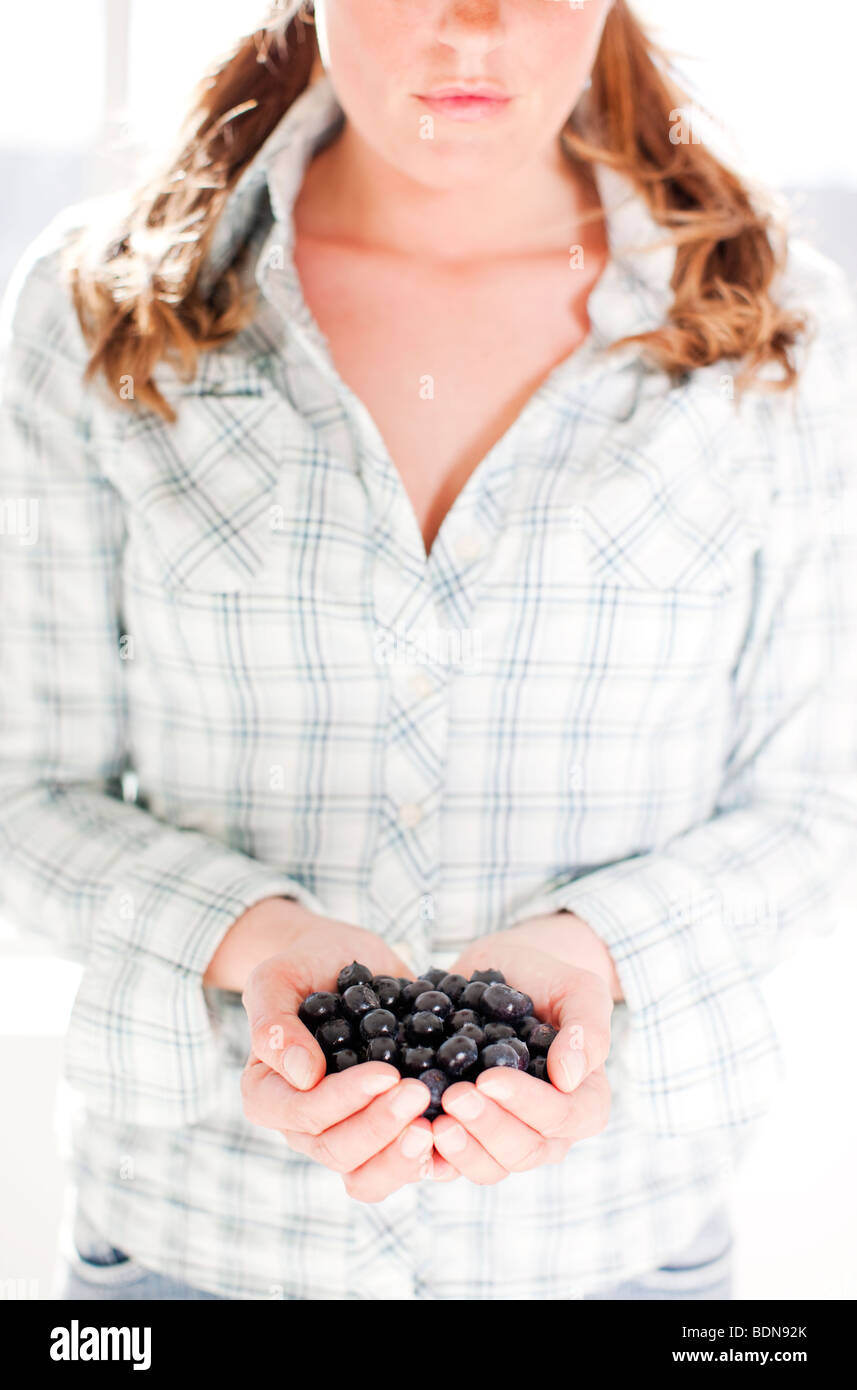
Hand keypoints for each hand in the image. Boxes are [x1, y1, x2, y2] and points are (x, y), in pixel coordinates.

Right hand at [238, 909, 453, 1200]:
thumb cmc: (305, 966)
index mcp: (268, 1095)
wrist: (346, 962)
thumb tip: (302, 1075)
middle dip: (380, 1127)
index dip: (343, 1101)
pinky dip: (430, 1158)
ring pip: (368, 1177)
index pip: (303, 1114)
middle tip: (418, 1093)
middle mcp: (304, 1127)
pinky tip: (453, 1133)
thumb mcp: (275, 978)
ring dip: (402, 1156)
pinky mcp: (386, 1133)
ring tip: (435, 1125)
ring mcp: (347, 1134)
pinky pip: (403, 1166)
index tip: (386, 1073)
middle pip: (338, 1152)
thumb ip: (273, 1023)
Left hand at [431, 932, 612, 1183]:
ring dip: (461, 1149)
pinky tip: (413, 1135)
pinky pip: (452, 1163)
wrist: (504, 972)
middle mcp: (548, 1130)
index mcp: (584, 1101)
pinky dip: (432, 1157)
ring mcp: (506, 1137)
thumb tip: (570, 1077)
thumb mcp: (578, 988)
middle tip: (454, 1096)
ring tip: (433, 1122)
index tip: (489, 1079)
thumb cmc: (547, 980)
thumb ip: (587, 1029)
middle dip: (487, 1126)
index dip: (526, 1104)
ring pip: (489, 1166)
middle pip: (523, 1151)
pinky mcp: (468, 1135)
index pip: (562, 1117)